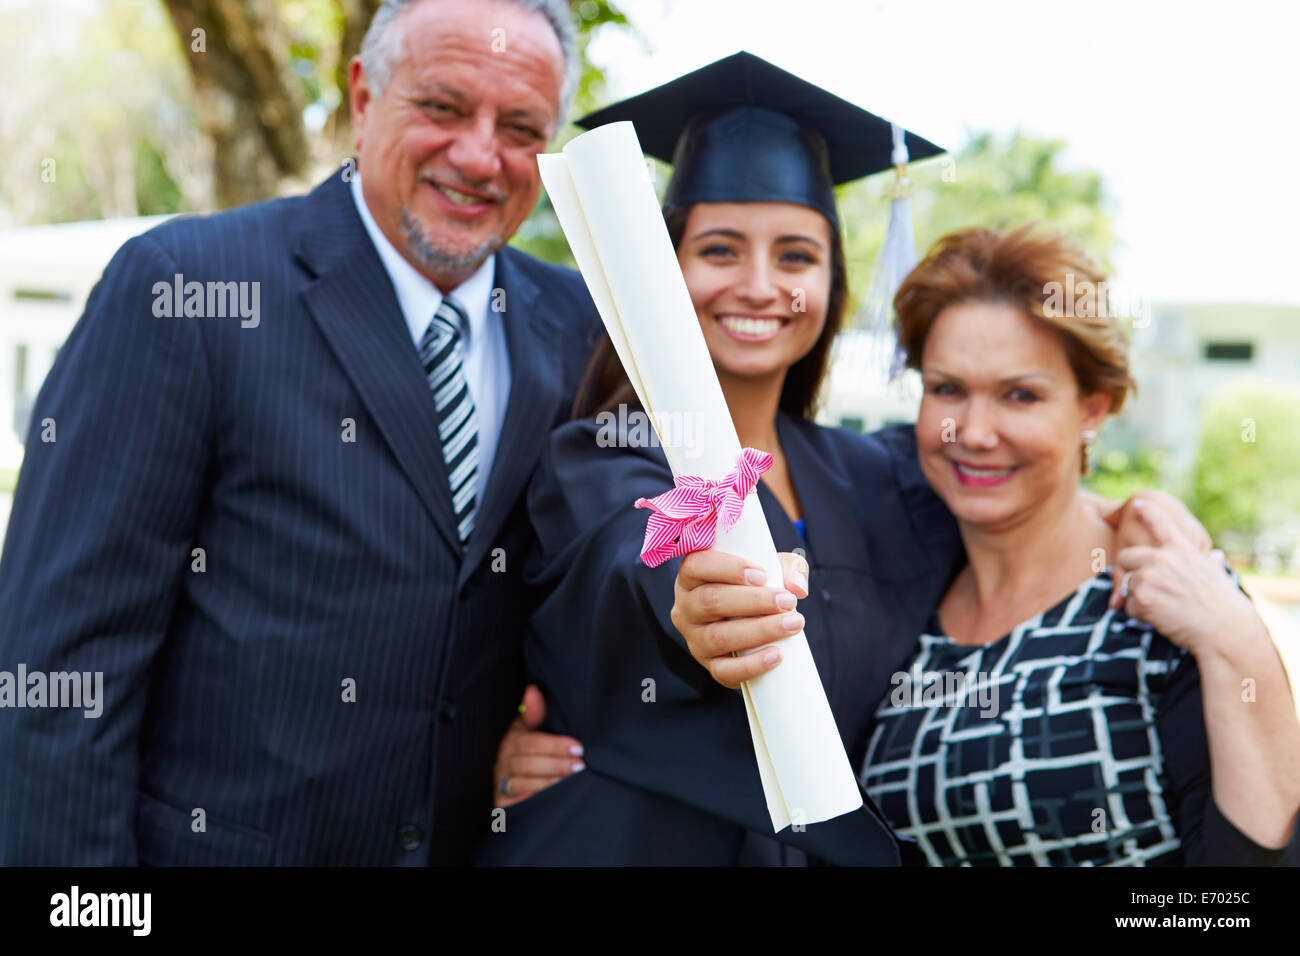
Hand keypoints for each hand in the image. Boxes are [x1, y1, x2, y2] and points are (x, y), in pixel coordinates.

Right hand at [492, 685, 583, 807]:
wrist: (519, 788)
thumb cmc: (533, 753)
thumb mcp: (533, 730)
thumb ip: (535, 713)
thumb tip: (532, 691)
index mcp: (512, 740)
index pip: (530, 741)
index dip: (554, 745)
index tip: (578, 748)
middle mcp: (503, 761)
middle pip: (527, 763)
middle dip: (556, 765)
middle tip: (580, 766)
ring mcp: (502, 783)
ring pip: (522, 783)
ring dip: (548, 783)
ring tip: (571, 782)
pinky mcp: (502, 804)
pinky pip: (518, 802)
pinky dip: (536, 799)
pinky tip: (555, 798)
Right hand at [670, 550, 808, 689]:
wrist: (755, 626)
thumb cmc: (757, 588)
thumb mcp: (771, 568)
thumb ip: (788, 567)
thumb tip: (797, 588)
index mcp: (692, 577)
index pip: (697, 565)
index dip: (728, 569)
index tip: (763, 575)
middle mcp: (685, 608)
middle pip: (710, 601)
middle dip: (754, 601)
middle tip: (788, 602)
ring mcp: (694, 639)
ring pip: (719, 636)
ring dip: (759, 631)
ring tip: (793, 624)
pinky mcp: (710, 665)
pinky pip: (725, 671)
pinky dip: (752, 665)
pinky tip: (776, 656)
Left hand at [1106, 489, 1211, 609]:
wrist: (1225, 629)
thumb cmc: (1223, 605)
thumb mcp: (1216, 574)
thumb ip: (1208, 562)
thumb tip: (1216, 555)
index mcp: (1181, 550)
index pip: (1160, 524)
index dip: (1146, 512)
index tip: (1136, 502)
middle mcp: (1162, 558)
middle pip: (1125, 556)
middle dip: (1130, 572)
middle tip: (1148, 589)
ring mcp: (1150, 576)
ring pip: (1126, 585)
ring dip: (1138, 599)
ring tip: (1164, 608)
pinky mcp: (1142, 596)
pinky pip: (1128, 606)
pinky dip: (1140, 615)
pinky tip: (1162, 618)